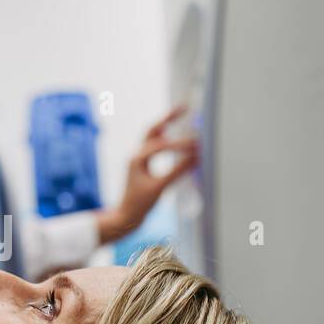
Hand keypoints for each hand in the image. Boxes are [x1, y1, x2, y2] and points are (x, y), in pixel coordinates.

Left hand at [96, 104, 199, 244]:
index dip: (181, 144)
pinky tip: (175, 135)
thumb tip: (196, 159)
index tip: (197, 145)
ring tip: (181, 113)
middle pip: (154, 129)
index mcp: (138, 158)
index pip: (162, 145)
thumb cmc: (139, 204)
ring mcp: (139, 158)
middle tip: (184, 107)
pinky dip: (167, 137)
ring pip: (153, 135)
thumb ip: (178, 172)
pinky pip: (155, 145)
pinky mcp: (143, 164)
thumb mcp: (160, 188)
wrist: (126, 216)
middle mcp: (137, 154)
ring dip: (167, 124)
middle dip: (169, 117)